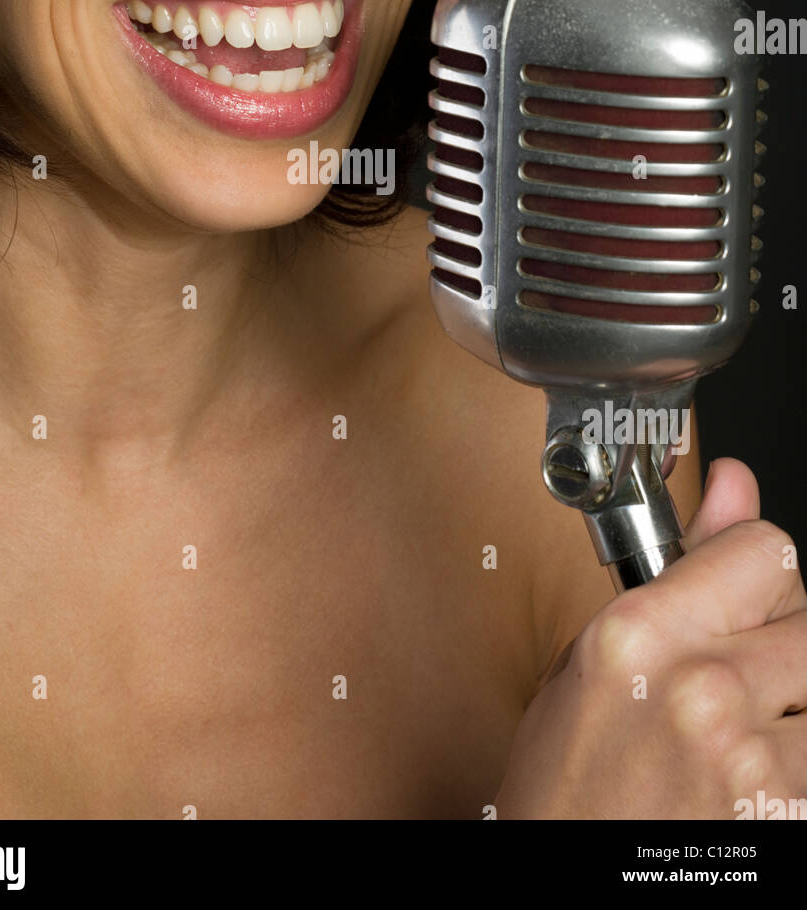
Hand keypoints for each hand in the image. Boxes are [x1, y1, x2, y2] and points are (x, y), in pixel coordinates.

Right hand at [495, 458, 806, 818]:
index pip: (768, 550)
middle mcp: (703, 689)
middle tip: (733, 673)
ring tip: (738, 728)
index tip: (736, 595)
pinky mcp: (785, 812)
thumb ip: (684, 566)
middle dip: (781, 637)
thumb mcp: (599, 657)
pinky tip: (746, 772)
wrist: (571, 885)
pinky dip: (795, 757)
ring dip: (796, 701)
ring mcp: (750, 758)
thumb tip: (737, 482)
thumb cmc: (569, 784)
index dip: (754, 571)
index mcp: (642, 635)